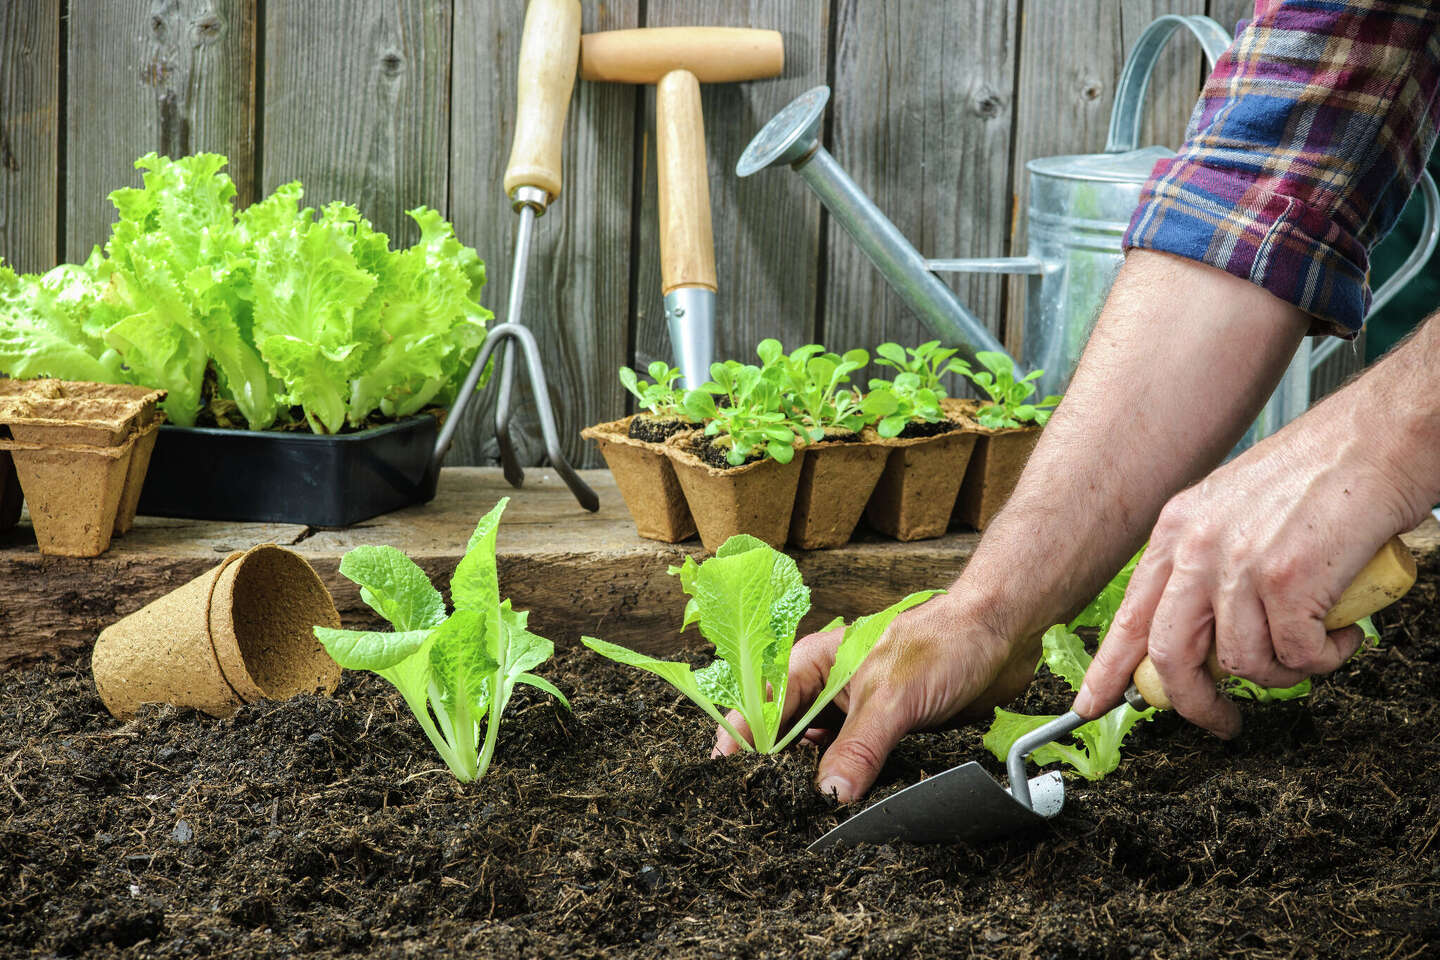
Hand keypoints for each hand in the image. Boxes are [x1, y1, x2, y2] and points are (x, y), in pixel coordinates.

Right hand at [713, 594, 1037, 802]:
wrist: (1001, 635)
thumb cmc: (943, 641)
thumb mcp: (892, 698)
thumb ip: (858, 748)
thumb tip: (828, 796)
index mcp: (813, 665)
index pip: (761, 709)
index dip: (742, 745)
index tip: (729, 782)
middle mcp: (828, 690)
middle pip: (785, 739)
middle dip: (777, 773)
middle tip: (770, 812)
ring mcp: (856, 714)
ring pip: (820, 757)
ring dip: (815, 784)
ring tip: (802, 819)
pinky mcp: (885, 734)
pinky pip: (856, 767)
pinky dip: (849, 788)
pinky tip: (847, 810)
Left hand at [1073, 410, 1419, 736]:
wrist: (1379, 438)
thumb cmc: (1322, 475)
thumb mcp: (1235, 510)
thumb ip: (1209, 565)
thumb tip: (1207, 634)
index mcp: (1177, 529)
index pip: (1130, 615)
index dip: (1109, 669)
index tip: (1091, 705)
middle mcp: (1197, 546)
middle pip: (1169, 654)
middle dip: (1194, 703)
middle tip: (1222, 722)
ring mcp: (1239, 564)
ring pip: (1243, 664)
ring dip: (1284, 674)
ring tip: (1314, 648)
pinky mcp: (1287, 580)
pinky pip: (1297, 656)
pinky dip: (1324, 658)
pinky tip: (1340, 632)